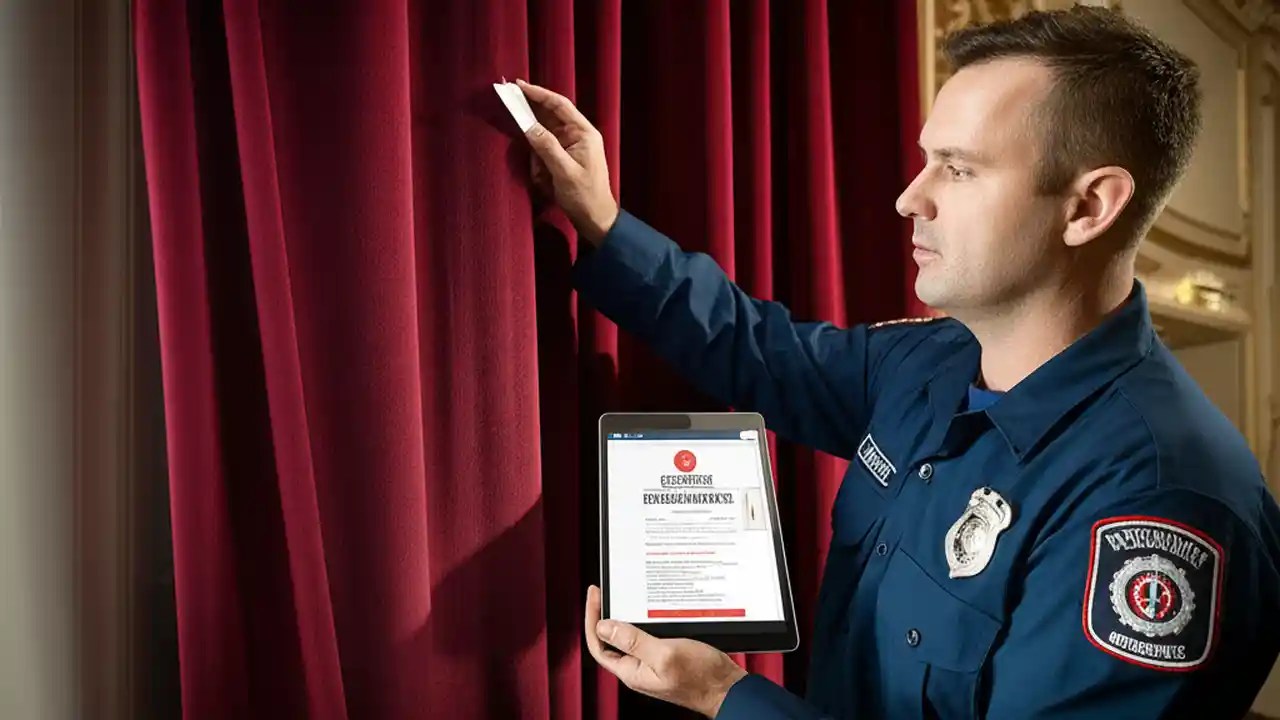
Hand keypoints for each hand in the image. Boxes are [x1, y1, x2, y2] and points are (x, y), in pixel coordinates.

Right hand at [515, 79, 618, 243]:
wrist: (596, 219)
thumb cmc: (585, 196)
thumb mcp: (564, 171)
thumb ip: (546, 146)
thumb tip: (528, 126)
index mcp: (584, 133)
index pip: (559, 105)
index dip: (539, 94)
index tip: (519, 86)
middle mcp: (578, 135)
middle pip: (550, 116)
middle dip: (531, 118)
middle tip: (511, 110)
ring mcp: (571, 146)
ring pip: (544, 137)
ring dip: (536, 153)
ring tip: (543, 176)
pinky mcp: (564, 158)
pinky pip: (545, 152)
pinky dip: (539, 163)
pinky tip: (544, 180)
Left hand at [584, 585, 747, 717]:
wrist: (727, 688)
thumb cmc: (701, 678)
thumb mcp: (664, 654)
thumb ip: (633, 641)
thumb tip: (604, 627)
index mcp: (632, 671)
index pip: (599, 645)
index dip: (593, 620)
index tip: (595, 595)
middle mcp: (639, 668)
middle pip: (611, 640)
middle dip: (605, 615)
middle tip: (604, 592)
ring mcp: (652, 663)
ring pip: (629, 638)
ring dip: (624, 618)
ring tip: (621, 597)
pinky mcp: (666, 657)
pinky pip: (647, 638)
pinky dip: (643, 622)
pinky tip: (649, 610)